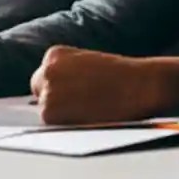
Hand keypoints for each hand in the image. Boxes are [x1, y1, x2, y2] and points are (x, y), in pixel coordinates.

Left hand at [29, 47, 178, 124]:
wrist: (140, 85)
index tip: (71, 96)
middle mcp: (46, 69)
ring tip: (88, 112)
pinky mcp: (49, 110)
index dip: (57, 89)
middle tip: (78, 107)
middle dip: (53, 100)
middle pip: (39, 91)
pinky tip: (87, 118)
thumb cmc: (121, 76)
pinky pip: (51, 123)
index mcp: (54, 55)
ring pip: (45, 109)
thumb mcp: (86, 63)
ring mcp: (47, 89)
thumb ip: (67, 73)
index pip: (43, 77)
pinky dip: (66, 124)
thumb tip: (57, 92)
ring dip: (62, 114)